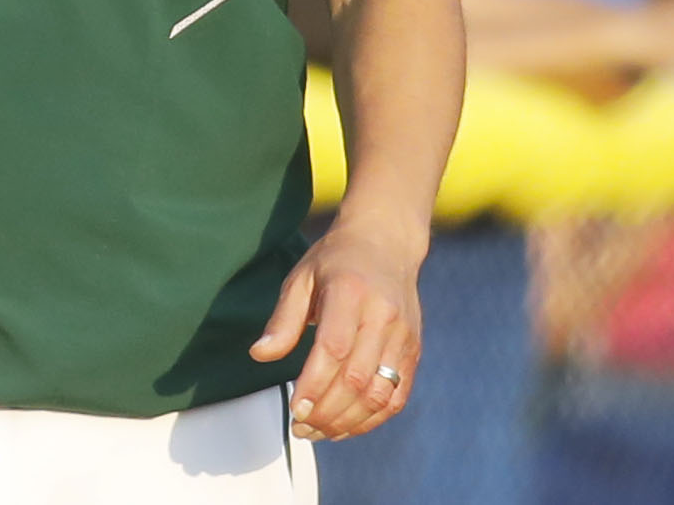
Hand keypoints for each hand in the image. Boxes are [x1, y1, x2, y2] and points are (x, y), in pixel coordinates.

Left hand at [250, 216, 423, 440]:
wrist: (387, 242)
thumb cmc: (337, 261)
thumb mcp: (301, 277)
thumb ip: (283, 319)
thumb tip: (260, 355)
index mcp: (351, 292)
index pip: (334, 348)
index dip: (314, 385)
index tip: (294, 409)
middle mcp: (383, 315)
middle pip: (356, 378)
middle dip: (326, 412)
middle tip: (300, 427)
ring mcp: (403, 335)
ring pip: (379, 394)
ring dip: (347, 422)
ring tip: (318, 432)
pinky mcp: (413, 351)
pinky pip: (397, 396)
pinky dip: (372, 419)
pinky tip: (346, 427)